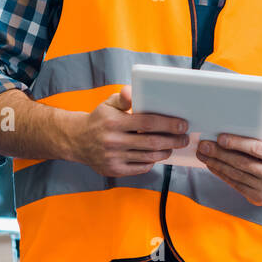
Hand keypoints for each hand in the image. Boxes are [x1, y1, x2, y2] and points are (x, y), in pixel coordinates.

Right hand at [70, 85, 188, 177]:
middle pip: (152, 142)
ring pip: (148, 157)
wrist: (76, 140)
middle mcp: (113, 141)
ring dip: (165, 152)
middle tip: (184, 138)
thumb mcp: (109, 104)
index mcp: (114, 122)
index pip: (148, 123)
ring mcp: (113, 157)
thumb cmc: (99, 119)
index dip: (168, 124)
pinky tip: (157, 155)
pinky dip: (152, 162)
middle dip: (173, 141)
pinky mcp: (113, 170)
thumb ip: (123, 97)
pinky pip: (140, 168)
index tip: (183, 124)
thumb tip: (132, 92)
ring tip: (173, 146)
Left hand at [197, 119, 261, 206]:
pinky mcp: (257, 198)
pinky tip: (212, 165)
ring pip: (236, 175)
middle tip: (204, 145)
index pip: (256, 149)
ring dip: (217, 164)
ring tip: (203, 154)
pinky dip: (221, 174)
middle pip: (243, 163)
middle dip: (220, 154)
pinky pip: (235, 185)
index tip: (220, 138)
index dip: (238, 143)